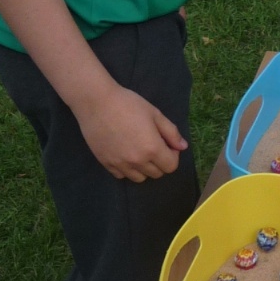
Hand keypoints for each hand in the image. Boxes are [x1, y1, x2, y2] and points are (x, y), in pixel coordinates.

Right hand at [73, 83, 187, 181]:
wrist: (97, 102)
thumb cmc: (128, 104)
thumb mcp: (155, 114)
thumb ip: (171, 132)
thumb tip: (183, 147)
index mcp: (152, 148)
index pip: (171, 167)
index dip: (173, 156)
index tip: (167, 144)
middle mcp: (137, 161)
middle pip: (156, 174)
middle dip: (160, 162)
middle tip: (153, 145)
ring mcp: (120, 164)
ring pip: (139, 178)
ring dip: (144, 168)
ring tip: (139, 151)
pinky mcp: (106, 163)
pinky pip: (121, 175)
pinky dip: (127, 169)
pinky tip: (125, 154)